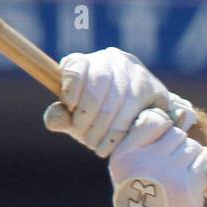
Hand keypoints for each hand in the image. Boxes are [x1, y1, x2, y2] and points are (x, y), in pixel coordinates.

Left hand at [43, 47, 196, 157]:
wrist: (142, 121)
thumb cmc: (101, 120)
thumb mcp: (77, 118)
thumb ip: (62, 118)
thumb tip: (52, 119)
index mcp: (88, 62)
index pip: (76, 67)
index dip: (71, 89)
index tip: (70, 108)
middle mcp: (112, 59)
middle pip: (99, 83)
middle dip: (88, 115)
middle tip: (86, 137)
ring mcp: (135, 71)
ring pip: (118, 98)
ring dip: (105, 128)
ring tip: (98, 146)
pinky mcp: (154, 88)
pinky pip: (135, 109)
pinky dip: (121, 132)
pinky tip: (114, 146)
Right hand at [101, 109, 206, 206]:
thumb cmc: (141, 194)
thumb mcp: (132, 163)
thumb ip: (150, 135)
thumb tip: (186, 111)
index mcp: (125, 153)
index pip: (155, 119)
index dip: (162, 133)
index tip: (158, 154)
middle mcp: (143, 160)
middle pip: (177, 133)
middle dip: (176, 150)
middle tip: (166, 176)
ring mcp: (166, 172)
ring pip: (192, 146)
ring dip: (190, 162)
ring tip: (176, 182)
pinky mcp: (187, 185)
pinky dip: (203, 168)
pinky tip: (190, 183)